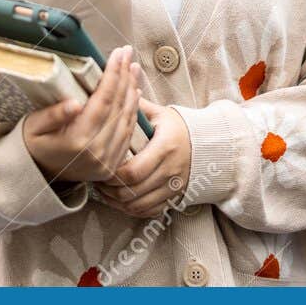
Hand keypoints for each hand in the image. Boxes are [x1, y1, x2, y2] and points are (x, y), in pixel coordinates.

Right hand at [22, 46, 142, 183]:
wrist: (38, 174)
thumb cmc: (33, 143)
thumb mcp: (34, 126)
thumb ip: (53, 115)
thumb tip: (74, 103)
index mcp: (77, 141)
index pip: (103, 101)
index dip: (112, 75)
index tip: (117, 53)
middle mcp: (96, 153)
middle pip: (118, 108)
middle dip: (124, 77)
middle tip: (127, 52)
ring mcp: (107, 161)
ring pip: (127, 119)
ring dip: (132, 90)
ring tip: (132, 67)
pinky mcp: (113, 166)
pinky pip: (128, 133)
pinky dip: (133, 111)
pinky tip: (134, 92)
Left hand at [95, 101, 192, 218]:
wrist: (207, 144)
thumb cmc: (178, 127)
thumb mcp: (160, 114)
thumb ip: (137, 107)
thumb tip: (115, 92)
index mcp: (165, 147)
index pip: (133, 171)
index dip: (112, 176)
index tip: (101, 168)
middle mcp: (170, 170)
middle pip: (132, 192)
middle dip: (110, 190)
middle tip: (97, 181)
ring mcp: (173, 187)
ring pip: (138, 206)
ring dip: (117, 202)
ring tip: (105, 191)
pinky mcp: (174, 197)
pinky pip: (149, 212)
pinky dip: (132, 210)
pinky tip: (121, 200)